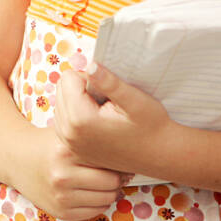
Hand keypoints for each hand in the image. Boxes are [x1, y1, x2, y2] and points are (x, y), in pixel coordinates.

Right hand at [21, 126, 130, 220]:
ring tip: (102, 181)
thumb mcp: (68, 134)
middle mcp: (62, 176)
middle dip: (117, 179)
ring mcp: (60, 197)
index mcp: (66, 152)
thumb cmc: (49, 144)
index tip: (120, 160)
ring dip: (110, 192)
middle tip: (114, 172)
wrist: (18, 159)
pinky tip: (91, 192)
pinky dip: (99, 203)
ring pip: (106, 200)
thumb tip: (128, 158)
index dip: (119, 163)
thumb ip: (94, 140)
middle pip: (111, 184)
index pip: (109, 163)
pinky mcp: (60, 212)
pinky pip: (95, 212)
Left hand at [54, 62, 172, 174]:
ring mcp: (69, 144)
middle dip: (81, 88)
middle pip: (61, 90)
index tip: (108, 90)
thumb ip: (110, 82)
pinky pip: (63, 119)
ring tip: (103, 111)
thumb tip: (91, 65)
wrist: (160, 155)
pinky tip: (97, 120)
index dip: (89, 77)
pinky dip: (76, 114)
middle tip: (106, 100)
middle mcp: (69, 134)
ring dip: (77, 101)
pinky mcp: (73, 149)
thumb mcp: (135, 100)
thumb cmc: (151, 126)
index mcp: (81, 120)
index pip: (68, 78)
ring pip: (60, 104)